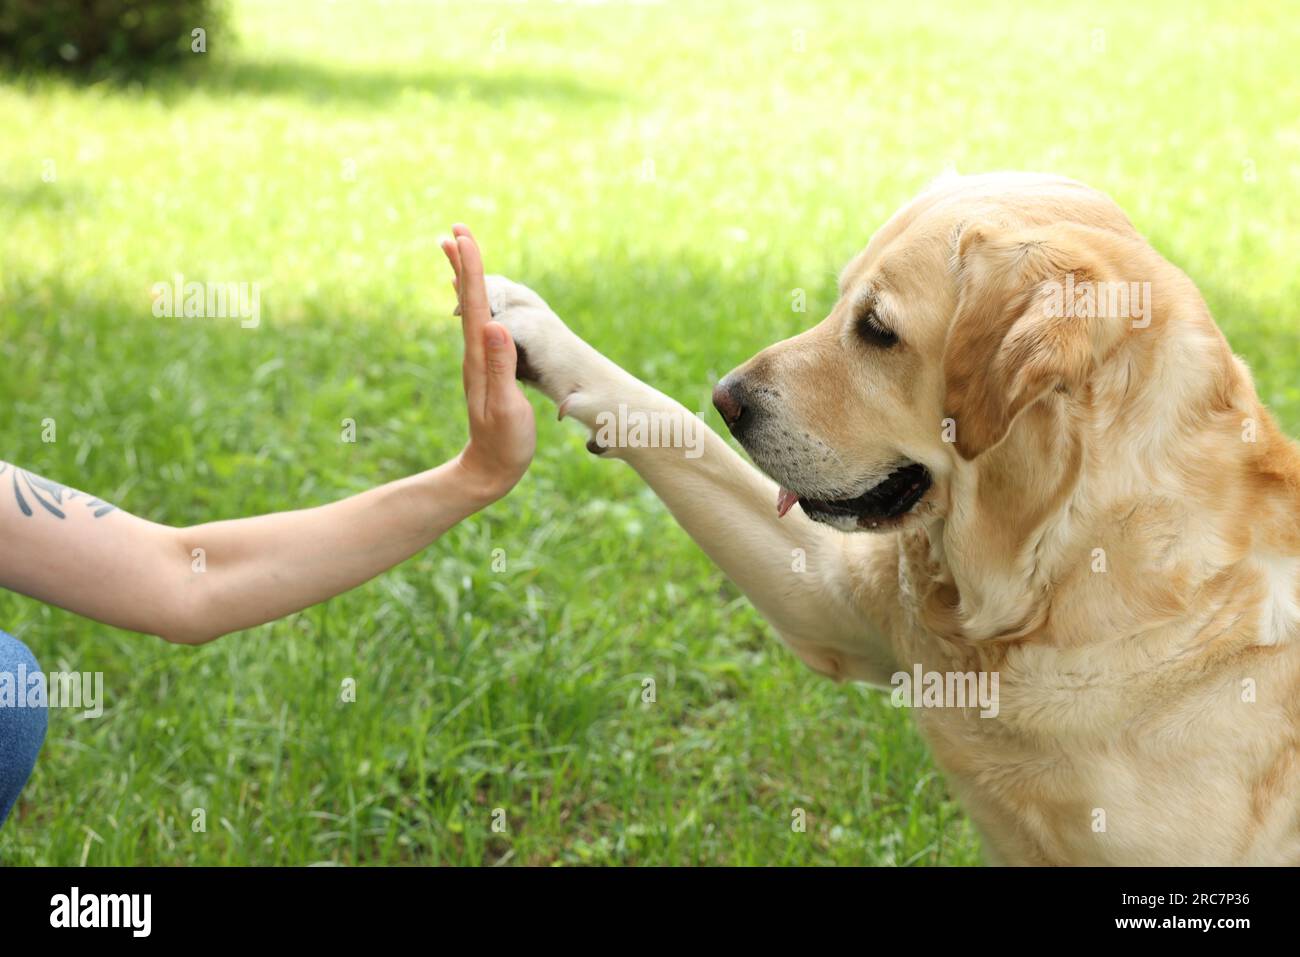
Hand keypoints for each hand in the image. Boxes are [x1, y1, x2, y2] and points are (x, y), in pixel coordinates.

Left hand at [441, 224, 535, 502]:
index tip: (465, 236)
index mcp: (480, 359)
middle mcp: (475, 355)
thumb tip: (494, 325)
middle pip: (468, 301)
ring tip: (460, 253)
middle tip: (456, 230)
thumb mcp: (507, 407)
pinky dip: (477, 304)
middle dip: (464, 264)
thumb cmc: (504, 443)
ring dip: (467, 279)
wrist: (489, 471)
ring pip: (472, 311)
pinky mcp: (486, 370)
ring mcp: (479, 362)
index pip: (475, 305)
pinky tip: (478, 302)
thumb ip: (502, 367)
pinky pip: (480, 327)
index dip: (471, 269)